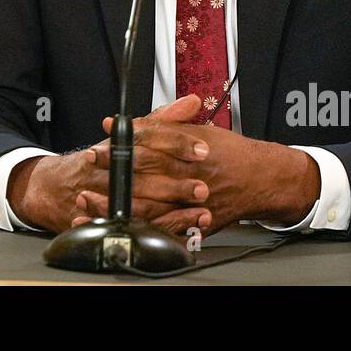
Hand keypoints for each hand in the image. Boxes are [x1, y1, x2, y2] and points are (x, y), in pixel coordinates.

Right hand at [7, 97, 212, 235]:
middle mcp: (109, 170)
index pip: (148, 140)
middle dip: (176, 183)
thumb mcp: (127, 134)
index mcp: (117, 145)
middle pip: (144, 176)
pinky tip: (182, 232)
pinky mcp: (106, 221)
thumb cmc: (99, 159)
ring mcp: (105, 198)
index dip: (176, 144)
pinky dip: (160, 231)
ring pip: (141, 206)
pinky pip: (136, 228)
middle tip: (203, 186)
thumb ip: (161, 119)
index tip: (201, 149)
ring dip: (172, 211)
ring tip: (199, 213)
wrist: (54, 187)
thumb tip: (191, 102)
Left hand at [80, 95, 320, 234]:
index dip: (122, 145)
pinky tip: (119, 226)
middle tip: (89, 172)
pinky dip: (139, 227)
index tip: (100, 145)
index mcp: (189, 149)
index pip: (150, 144)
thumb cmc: (231, 152)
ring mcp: (193, 201)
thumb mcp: (197, 129)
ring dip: (118, 203)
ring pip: (150, 205)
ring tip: (92, 201)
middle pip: (145, 174)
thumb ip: (161, 125)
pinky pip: (164, 228)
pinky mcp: (196, 222)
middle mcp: (190, 175)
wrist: (262, 178)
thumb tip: (123, 122)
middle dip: (113, 173)